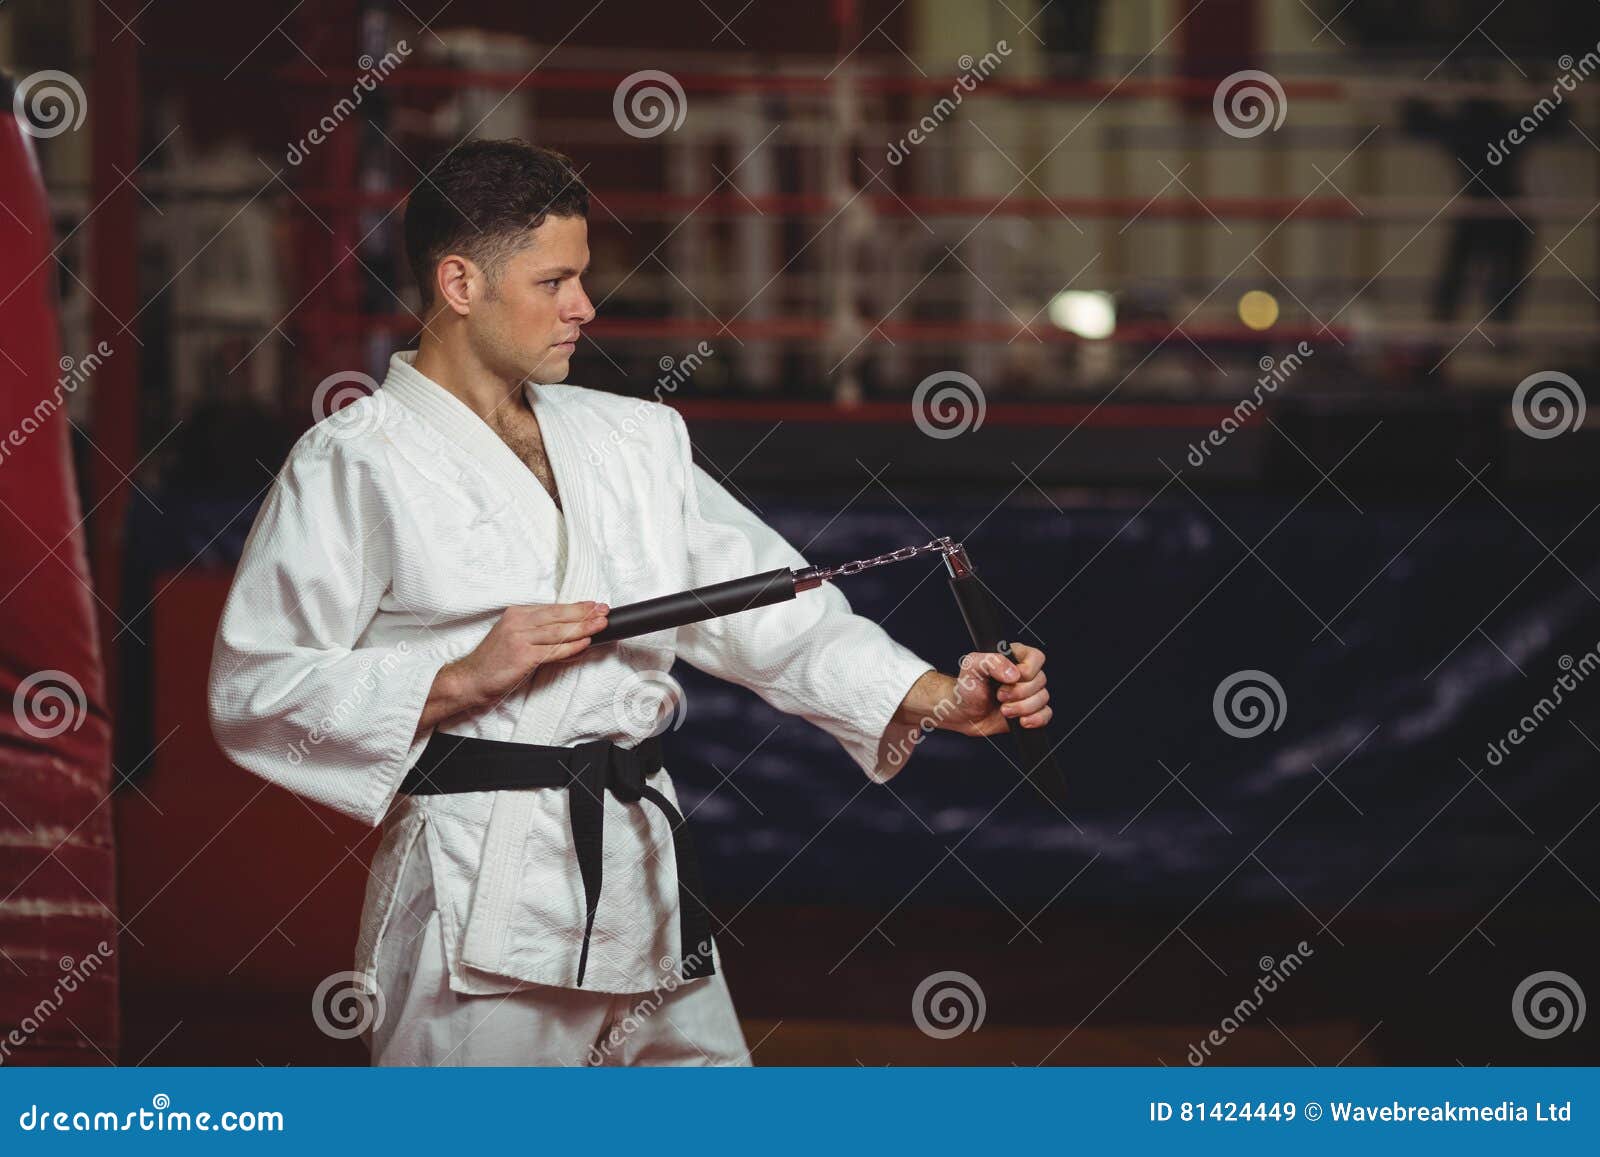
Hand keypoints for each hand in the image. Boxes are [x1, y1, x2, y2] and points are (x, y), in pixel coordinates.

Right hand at [458, 600, 609, 701]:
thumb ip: (539, 635)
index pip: (552, 608)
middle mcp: (518, 622)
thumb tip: (570, 635)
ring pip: (559, 631)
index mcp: (516, 614)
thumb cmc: (494, 662)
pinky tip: (585, 643)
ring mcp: (520, 638)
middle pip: (558, 615)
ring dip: (583, 628)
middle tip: (604, 611)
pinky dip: (571, 647)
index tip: (594, 605)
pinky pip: (553, 650)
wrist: (471, 679)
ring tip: (601, 625)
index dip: (576, 607)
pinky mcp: (523, 655)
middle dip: (584, 613)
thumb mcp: (514, 639)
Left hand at [890, 643, 1050, 739]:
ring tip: (1004, 710)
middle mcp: (1023, 675)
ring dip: (1022, 708)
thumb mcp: (972, 667)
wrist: (962, 714)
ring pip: (1043, 698)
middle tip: (999, 696)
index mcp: (1014, 658)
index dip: (1027, 671)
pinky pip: (1046, 714)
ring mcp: (1028, 694)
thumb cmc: (965, 688)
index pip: (1037, 658)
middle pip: (1041, 681)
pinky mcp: (1029, 711)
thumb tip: (1014, 674)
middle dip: (1019, 693)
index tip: (1010, 679)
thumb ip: (992, 661)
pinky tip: (1020, 721)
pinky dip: (1035, 719)